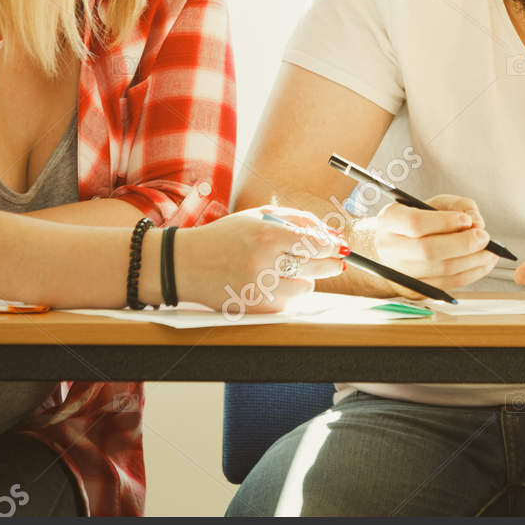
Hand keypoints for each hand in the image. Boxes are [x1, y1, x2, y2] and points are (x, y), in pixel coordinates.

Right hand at [176, 204, 347, 313]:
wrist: (185, 264)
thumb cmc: (226, 236)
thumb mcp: (259, 216)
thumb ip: (298, 220)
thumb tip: (333, 234)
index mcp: (266, 235)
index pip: (315, 243)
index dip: (332, 246)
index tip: (339, 247)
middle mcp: (263, 263)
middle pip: (316, 267)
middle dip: (330, 264)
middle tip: (335, 261)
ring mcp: (257, 289)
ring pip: (305, 288)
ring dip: (305, 279)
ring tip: (289, 270)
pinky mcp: (253, 308)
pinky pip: (287, 303)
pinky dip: (286, 293)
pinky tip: (272, 283)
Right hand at [367, 194, 496, 291]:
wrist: (392, 251)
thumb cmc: (416, 222)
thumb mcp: (432, 203)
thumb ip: (457, 206)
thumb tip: (476, 222)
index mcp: (390, 221)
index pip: (415, 223)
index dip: (444, 222)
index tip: (467, 220)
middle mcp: (390, 248)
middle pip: (428, 250)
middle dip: (462, 244)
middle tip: (484, 237)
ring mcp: (401, 273)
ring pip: (441, 270)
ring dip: (473, 261)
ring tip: (490, 251)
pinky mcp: (415, 289)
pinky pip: (448, 284)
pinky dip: (471, 274)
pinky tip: (484, 263)